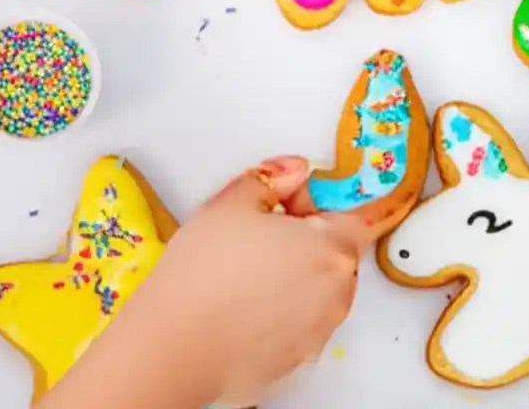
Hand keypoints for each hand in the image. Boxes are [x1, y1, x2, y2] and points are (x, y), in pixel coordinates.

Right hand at [42, 158, 370, 408]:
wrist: (175, 344)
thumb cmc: (202, 276)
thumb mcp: (233, 201)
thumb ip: (272, 177)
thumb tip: (291, 172)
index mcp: (332, 249)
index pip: (354, 213)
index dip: (322, 201)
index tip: (298, 198)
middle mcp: (337, 293)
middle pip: (335, 252)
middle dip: (306, 237)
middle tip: (262, 230)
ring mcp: (319, 330)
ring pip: (317, 288)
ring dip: (294, 274)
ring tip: (245, 269)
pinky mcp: (297, 357)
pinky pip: (299, 321)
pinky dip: (280, 308)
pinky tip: (242, 301)